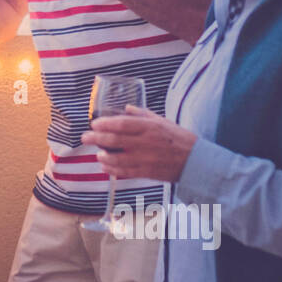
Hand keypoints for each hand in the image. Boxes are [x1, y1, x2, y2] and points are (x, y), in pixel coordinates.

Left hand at [81, 105, 196, 183]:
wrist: (196, 162)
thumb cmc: (179, 139)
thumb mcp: (162, 121)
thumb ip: (142, 114)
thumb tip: (125, 108)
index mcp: (150, 127)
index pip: (122, 124)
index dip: (105, 124)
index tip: (94, 124)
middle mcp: (146, 143)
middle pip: (114, 140)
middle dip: (96, 138)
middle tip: (85, 138)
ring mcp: (145, 159)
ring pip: (117, 158)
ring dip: (103, 156)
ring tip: (98, 153)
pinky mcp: (146, 173)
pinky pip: (124, 172)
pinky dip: (112, 169)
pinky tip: (106, 166)